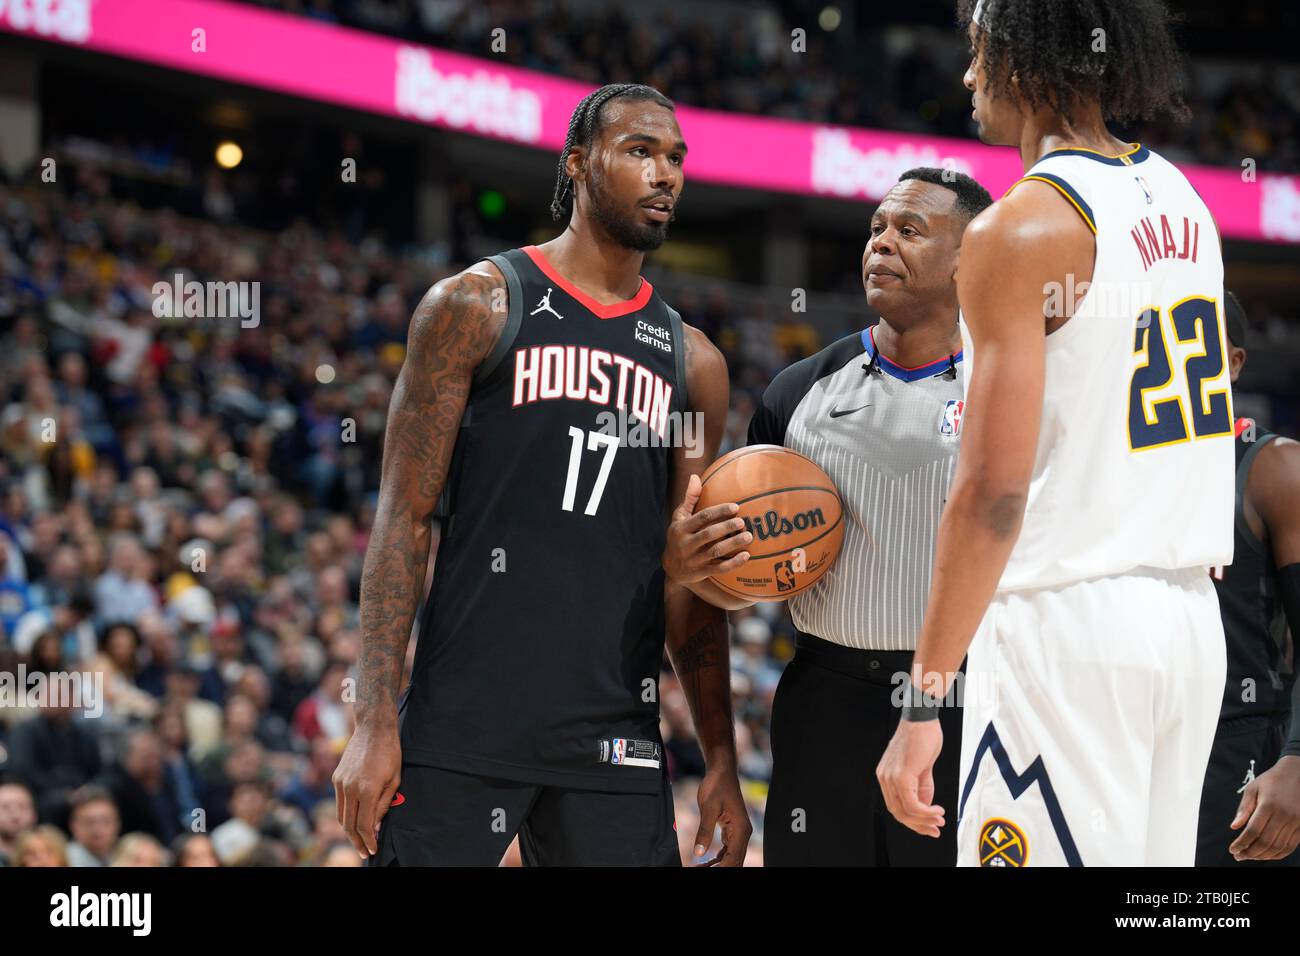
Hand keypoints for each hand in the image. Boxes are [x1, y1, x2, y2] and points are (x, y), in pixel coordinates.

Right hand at [333, 720, 401, 858]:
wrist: (373, 728)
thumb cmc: (390, 753)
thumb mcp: (394, 780)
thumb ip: (383, 805)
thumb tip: (375, 826)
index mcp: (366, 789)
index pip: (363, 824)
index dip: (368, 840)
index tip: (372, 850)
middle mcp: (349, 788)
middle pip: (349, 824)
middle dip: (356, 841)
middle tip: (364, 852)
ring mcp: (340, 782)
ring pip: (341, 815)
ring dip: (348, 831)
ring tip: (358, 841)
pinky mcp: (336, 778)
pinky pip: (339, 803)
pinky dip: (345, 815)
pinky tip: (353, 821)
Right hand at [663, 473, 751, 585]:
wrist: (672, 568)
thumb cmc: (679, 536)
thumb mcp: (679, 517)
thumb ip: (689, 498)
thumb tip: (694, 476)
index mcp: (682, 528)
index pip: (702, 517)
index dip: (719, 511)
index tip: (736, 507)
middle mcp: (686, 544)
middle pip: (709, 534)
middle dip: (727, 528)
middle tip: (743, 521)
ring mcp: (694, 559)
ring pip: (715, 551)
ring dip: (733, 544)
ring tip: (749, 536)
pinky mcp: (701, 572)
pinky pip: (719, 569)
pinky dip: (733, 563)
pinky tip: (747, 556)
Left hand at [692, 764, 752, 865]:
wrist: (721, 771)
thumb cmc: (716, 786)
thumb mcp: (708, 808)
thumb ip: (704, 831)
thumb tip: (698, 853)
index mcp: (741, 829)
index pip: (734, 858)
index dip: (721, 868)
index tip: (704, 871)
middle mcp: (743, 833)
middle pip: (735, 860)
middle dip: (720, 868)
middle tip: (699, 870)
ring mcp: (739, 831)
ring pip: (732, 856)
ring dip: (718, 865)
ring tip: (700, 868)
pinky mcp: (732, 829)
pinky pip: (728, 849)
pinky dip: (718, 858)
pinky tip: (706, 861)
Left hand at [877, 719, 945, 836]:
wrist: (922, 718)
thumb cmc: (923, 737)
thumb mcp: (921, 767)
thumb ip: (922, 787)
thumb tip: (926, 807)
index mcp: (886, 775)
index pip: (896, 806)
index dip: (913, 820)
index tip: (930, 826)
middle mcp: (884, 777)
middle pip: (897, 812)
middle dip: (918, 825)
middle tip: (936, 829)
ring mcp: (891, 777)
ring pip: (904, 811)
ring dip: (924, 821)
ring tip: (939, 820)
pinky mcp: (901, 775)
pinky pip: (911, 803)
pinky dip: (925, 812)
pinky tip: (938, 811)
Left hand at [1229, 754, 1299, 860]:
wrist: (1297, 773)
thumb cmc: (1271, 780)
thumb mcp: (1253, 788)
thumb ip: (1244, 808)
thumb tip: (1234, 827)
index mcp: (1269, 805)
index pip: (1253, 831)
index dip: (1241, 843)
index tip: (1232, 849)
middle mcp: (1284, 815)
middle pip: (1265, 842)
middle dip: (1250, 852)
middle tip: (1238, 856)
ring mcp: (1296, 822)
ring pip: (1278, 847)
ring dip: (1263, 856)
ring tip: (1250, 856)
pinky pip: (1290, 846)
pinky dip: (1278, 854)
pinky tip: (1266, 855)